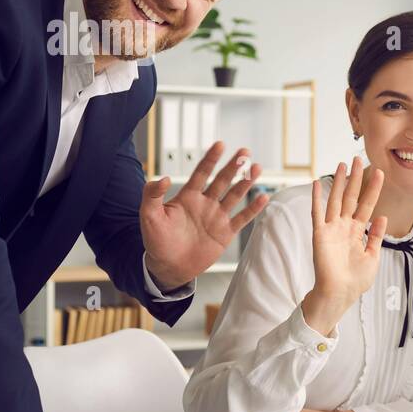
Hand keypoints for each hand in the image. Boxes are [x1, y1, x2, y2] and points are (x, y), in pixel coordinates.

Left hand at [142, 142, 268, 289]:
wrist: (169, 266)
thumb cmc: (156, 241)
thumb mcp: (149, 216)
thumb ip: (152, 195)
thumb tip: (163, 178)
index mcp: (188, 196)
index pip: (202, 173)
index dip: (211, 159)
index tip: (220, 144)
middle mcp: (205, 203)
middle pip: (222, 180)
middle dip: (234, 166)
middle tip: (245, 152)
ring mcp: (217, 217)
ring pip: (235, 195)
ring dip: (246, 182)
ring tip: (256, 168)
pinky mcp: (225, 232)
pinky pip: (242, 218)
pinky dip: (253, 209)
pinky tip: (263, 197)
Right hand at [302, 158, 386, 334]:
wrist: (340, 294)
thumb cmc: (355, 280)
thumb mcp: (373, 257)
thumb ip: (377, 236)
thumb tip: (382, 217)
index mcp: (358, 232)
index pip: (367, 205)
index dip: (373, 189)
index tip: (380, 172)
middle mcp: (344, 227)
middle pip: (352, 197)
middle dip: (356, 178)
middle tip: (359, 159)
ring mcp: (331, 229)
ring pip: (336, 200)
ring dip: (339, 182)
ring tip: (343, 164)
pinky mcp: (320, 234)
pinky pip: (318, 212)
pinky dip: (318, 197)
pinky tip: (319, 182)